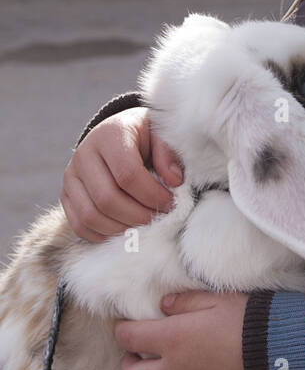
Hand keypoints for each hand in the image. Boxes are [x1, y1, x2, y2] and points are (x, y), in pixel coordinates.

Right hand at [61, 106, 182, 241]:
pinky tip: (125, 230)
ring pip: (90, 216)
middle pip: (107, 199)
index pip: (127, 174)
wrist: (117, 134)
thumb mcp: (161, 135)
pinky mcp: (66, 195)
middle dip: (138, 216)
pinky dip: (103, 235)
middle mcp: (84, 154)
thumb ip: (168, 154)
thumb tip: (174, 182)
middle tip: (159, 219)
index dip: (152, 195)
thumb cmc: (145, 137)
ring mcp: (71, 176)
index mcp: (110, 135)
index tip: (171, 203)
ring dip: (121, 229)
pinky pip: (79, 225)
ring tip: (144, 226)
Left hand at [115, 290, 253, 369]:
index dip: (122, 330)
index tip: (125, 326)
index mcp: (173, 340)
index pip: (128, 338)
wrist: (285, 363)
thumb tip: (164, 305)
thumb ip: (187, 302)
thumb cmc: (253, 324)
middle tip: (138, 354)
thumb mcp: (221, 300)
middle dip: (129, 363)